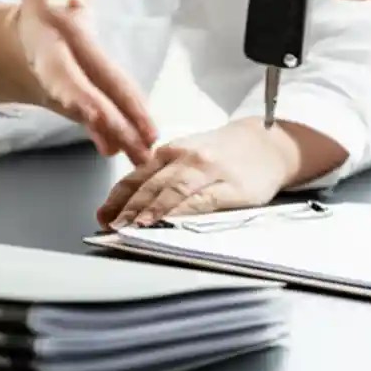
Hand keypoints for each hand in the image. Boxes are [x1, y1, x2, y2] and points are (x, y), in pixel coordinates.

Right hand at [0, 0, 156, 163]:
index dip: (77, 93)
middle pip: (83, 98)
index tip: (94, 114)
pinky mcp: (87, 102)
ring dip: (119, 136)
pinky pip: (103, 121)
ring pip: (95, 115)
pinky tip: (138, 153)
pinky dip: (119, 136)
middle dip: (106, 123)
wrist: (25, 39)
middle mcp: (58, 70)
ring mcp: (72, 90)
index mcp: (46, 39)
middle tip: (134, 145)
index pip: (62, 70)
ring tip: (144, 156)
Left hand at [95, 118, 345, 228]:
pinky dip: (185, 211)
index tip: (102, 215)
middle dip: (129, 207)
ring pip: (175, 190)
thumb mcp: (189, 156)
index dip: (117, 198)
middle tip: (112, 226)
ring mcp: (210, 171)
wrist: (268, 144)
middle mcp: (187, 158)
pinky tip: (172, 221)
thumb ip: (162, 175)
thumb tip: (129, 203)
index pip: (137, 176)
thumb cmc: (225, 154)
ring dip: (153, 209)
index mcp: (172, 152)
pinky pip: (205, 200)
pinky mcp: (233, 187)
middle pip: (152, 184)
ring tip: (135, 226)